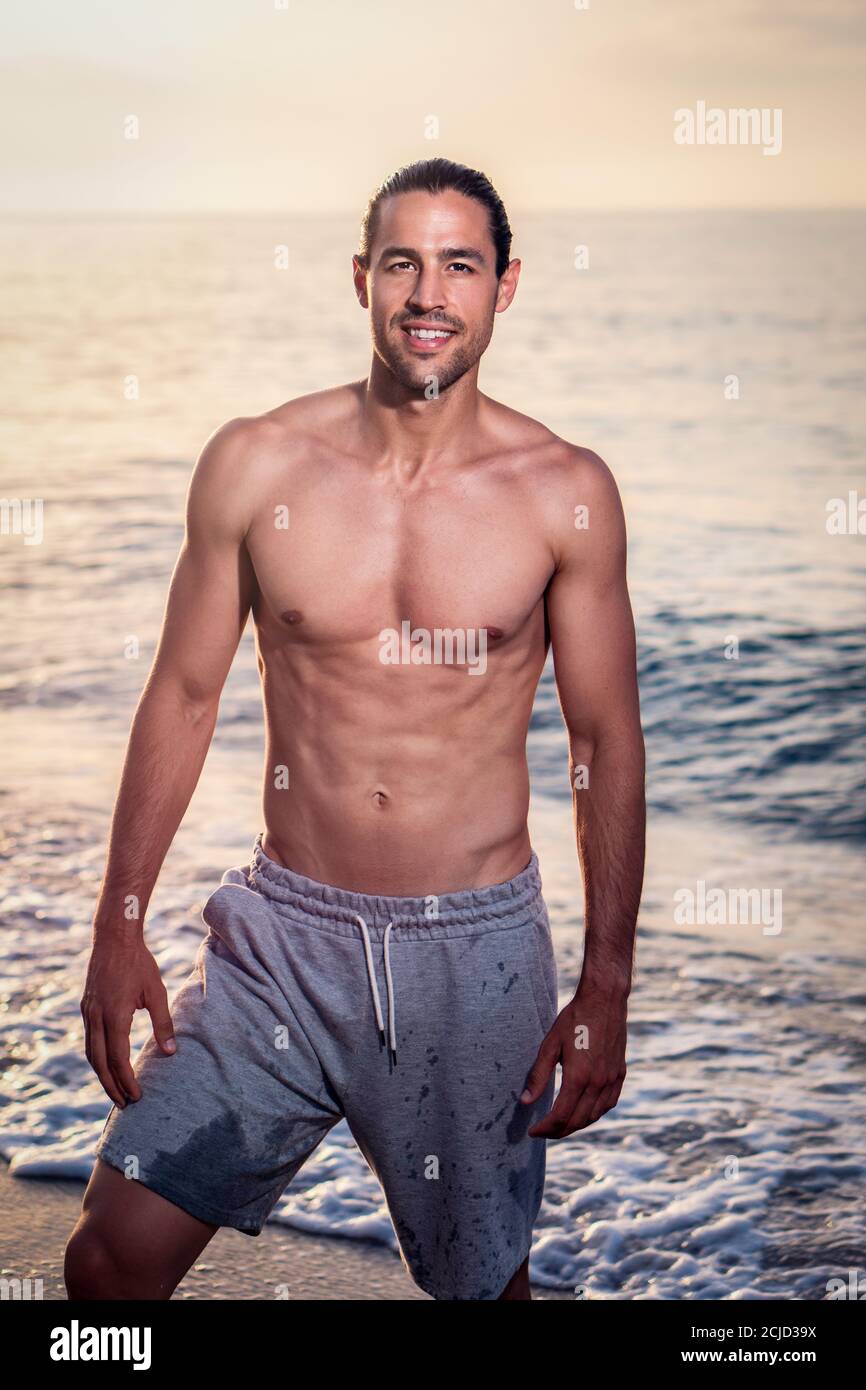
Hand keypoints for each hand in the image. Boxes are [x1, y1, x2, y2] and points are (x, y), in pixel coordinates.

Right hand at [80, 934, 174, 1107]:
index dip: (126, 1080)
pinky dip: (97, 1058)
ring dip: (102, 1075)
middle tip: (124, 1105)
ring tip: (115, 1090)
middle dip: (111, 1086)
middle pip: (100, 1063)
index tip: (137, 1096)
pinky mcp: (86, 1007)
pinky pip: (90, 1040)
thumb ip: (163, 1023)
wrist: (113, 938)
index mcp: (114, 1015)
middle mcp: (96, 1017)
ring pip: (91, 1053)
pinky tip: (107, 1064)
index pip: (118, 1059)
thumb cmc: (139, 963)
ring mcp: (88, 1012)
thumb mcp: (156, 992)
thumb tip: (170, 1052)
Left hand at [521, 982, 626, 1137]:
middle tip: (543, 1131)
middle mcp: (598, 1083)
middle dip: (558, 1131)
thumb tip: (525, 1102)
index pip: (560, 1116)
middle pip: (577, 1121)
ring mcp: (612, 1080)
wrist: (605, 1000)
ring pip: (594, 1116)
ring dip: (576, 1125)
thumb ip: (538, 1075)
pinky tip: (584, 1112)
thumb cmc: (574, 1019)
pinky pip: (608, 1104)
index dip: (545, 1128)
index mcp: (579, 1077)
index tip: (532, 1131)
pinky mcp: (620, 1074)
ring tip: (560, 1124)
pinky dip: (594, 1114)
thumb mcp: (550, 1045)